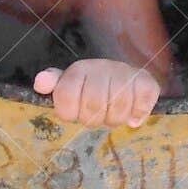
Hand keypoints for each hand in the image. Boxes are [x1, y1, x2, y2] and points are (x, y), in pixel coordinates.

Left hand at [33, 60, 159, 126]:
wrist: (125, 74)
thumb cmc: (91, 85)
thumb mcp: (69, 83)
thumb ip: (53, 84)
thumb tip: (41, 82)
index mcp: (80, 70)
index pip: (67, 99)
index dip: (70, 113)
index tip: (76, 111)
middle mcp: (102, 68)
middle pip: (93, 109)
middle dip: (94, 119)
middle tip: (97, 116)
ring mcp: (126, 74)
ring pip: (118, 110)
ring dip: (115, 119)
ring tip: (112, 114)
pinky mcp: (147, 82)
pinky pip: (142, 105)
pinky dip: (138, 115)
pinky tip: (133, 115)